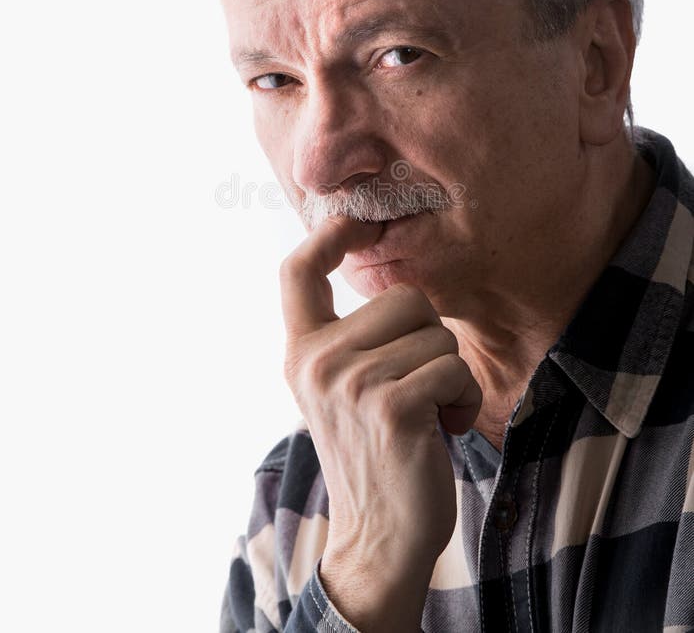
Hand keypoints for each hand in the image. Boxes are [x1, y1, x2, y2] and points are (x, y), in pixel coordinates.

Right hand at [280, 215, 482, 632]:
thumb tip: (393, 285)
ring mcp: (350, 382)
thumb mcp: (340, 388)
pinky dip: (462, 398)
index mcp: (301, 350)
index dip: (329, 236)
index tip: (356, 224)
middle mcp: (316, 360)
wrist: (378, 536)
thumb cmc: (372, 451)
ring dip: (449, 373)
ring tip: (426, 412)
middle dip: (429, 338)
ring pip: (435, 334)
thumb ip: (349, 338)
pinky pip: (451, 368)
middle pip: (403, 298)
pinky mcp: (391, 406)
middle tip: (416, 386)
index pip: (298, 271)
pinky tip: (442, 428)